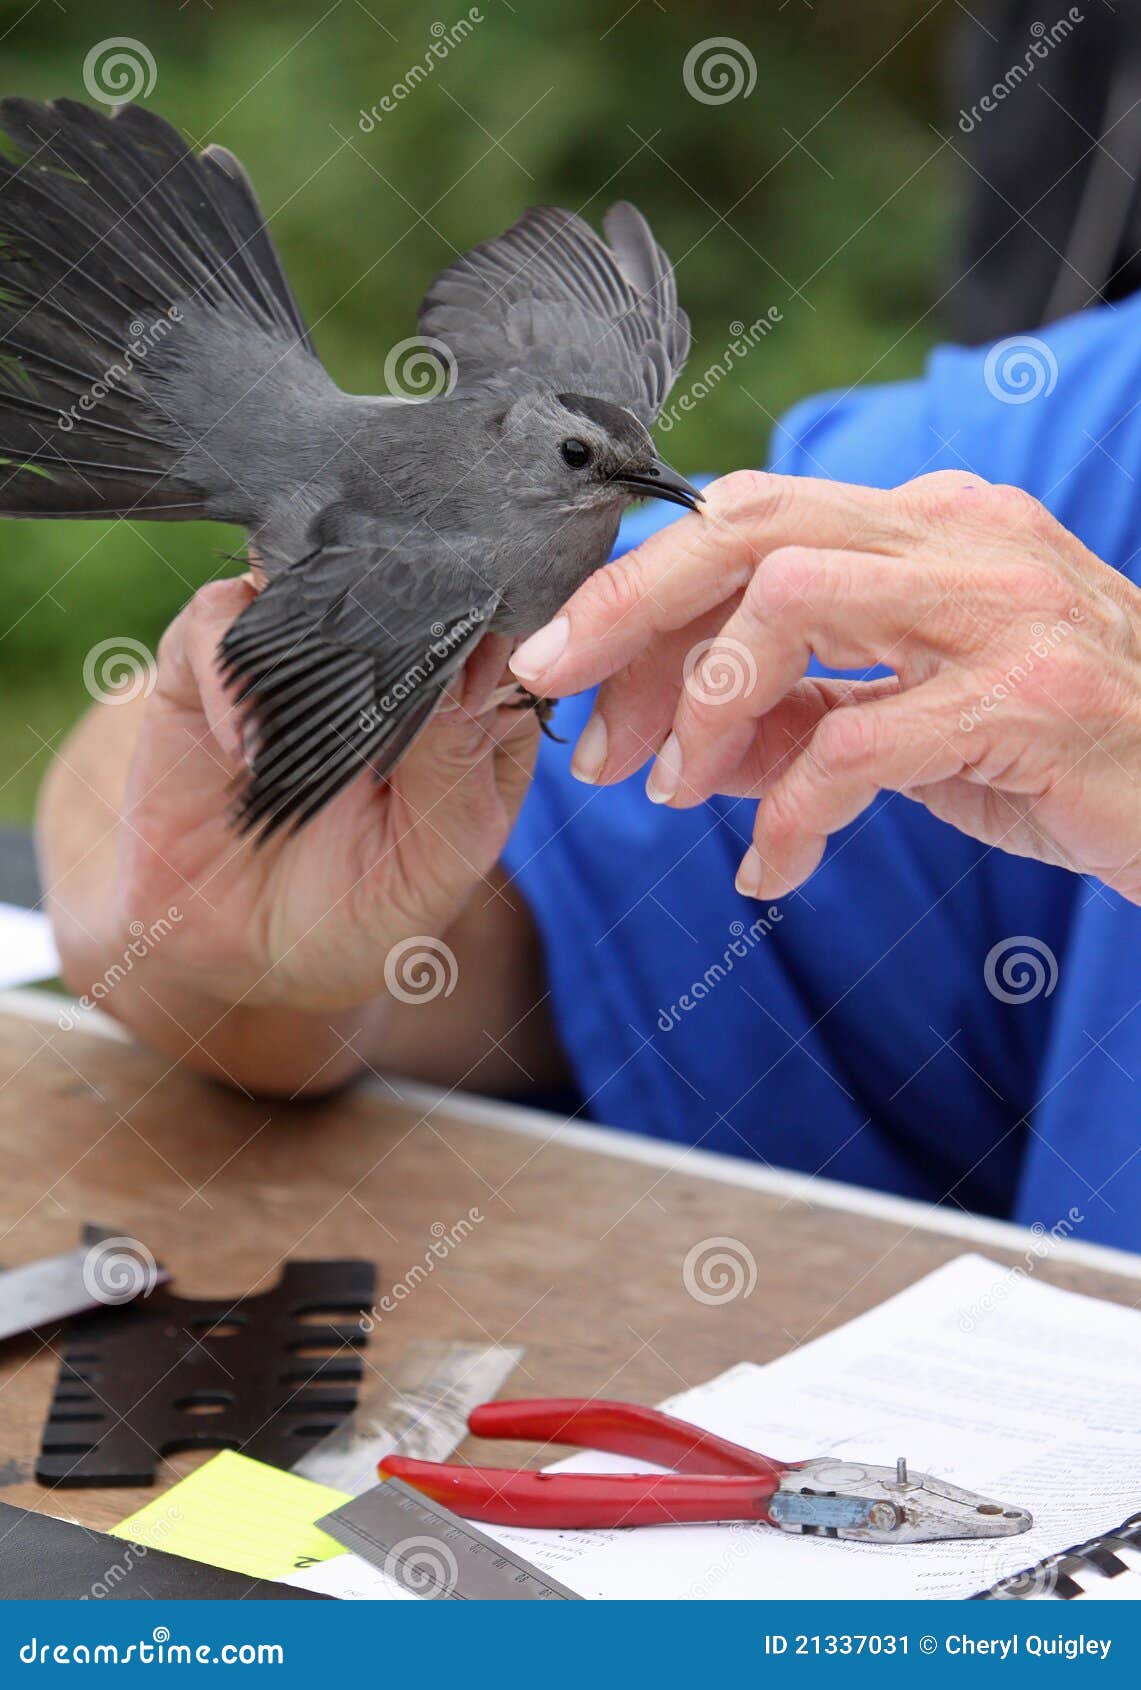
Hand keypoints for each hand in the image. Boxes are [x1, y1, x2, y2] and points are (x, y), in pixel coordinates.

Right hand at [109, 576, 538, 1014]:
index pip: (500, 629)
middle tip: (390, 664)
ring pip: (311, 577)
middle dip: (407, 609)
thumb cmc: (357, 910)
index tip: (482, 657)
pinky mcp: (209, 662)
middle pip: (409, 582)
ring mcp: (298, 652)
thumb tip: (461, 671)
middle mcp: (388, 660)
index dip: (498, 628)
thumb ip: (456, 771)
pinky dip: (230, 670)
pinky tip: (249, 754)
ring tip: (313, 712)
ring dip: (317, 627)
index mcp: (469, 705)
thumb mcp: (435, 863)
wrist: (234, 957)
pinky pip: (218, 620)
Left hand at [509, 470, 1140, 903]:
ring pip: (790, 600)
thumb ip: (801, 719)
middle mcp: (958, 538)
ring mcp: (1000, 606)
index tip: (568, 666)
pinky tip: (773, 871)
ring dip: (705, 706)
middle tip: (576, 712)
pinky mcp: (1029, 696)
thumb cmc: (1065, 754)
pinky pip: (860, 742)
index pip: (746, 515)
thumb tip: (679, 747)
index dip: (636, 586)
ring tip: (677, 793)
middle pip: (745, 527)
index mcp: (926, 526)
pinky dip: (790, 814)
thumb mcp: (915, 726)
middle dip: (629, 615)